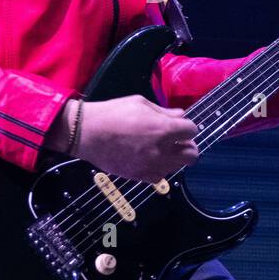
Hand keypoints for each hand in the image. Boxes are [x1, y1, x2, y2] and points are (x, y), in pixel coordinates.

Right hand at [44, 95, 198, 180]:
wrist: (87, 133)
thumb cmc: (113, 113)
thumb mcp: (140, 103)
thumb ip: (164, 111)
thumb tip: (181, 116)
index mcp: (163, 128)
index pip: (192, 130)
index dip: (187, 127)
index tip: (180, 126)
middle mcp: (162, 150)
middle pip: (192, 154)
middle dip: (188, 146)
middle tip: (177, 141)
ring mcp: (152, 165)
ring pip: (178, 167)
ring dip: (174, 158)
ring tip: (161, 149)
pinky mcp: (140, 176)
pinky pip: (161, 176)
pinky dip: (160, 169)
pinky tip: (150, 160)